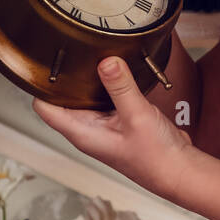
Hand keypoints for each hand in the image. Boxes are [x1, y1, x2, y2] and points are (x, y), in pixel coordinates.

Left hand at [32, 57, 195, 199]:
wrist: (179, 170)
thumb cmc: (155, 157)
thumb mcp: (137, 115)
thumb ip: (121, 86)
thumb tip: (106, 61)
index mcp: (81, 132)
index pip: (44, 107)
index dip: (41, 84)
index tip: (47, 61)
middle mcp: (87, 129)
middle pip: (63, 98)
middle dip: (66, 76)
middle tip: (72, 49)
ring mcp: (103, 125)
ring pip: (86, 96)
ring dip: (90, 78)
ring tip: (93, 54)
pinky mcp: (119, 120)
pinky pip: (106, 97)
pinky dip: (109, 84)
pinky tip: (117, 70)